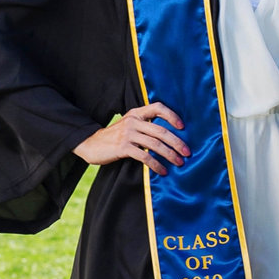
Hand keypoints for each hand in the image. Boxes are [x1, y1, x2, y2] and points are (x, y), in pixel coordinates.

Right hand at [73, 102, 189, 175]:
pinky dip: (156, 165)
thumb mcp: (129, 125)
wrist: (91, 144)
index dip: (172, 116)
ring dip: (170, 155)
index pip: (158, 107)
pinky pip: (144, 156)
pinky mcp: (123, 147)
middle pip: (161, 130)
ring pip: (155, 144)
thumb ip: (144, 126)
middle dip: (177, 142)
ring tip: (179, 163)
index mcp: (136, 113)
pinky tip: (163, 171)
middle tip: (187, 152)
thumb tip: (169, 135)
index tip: (183, 127)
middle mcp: (133, 121)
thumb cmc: (114, 137)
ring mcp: (128, 134)